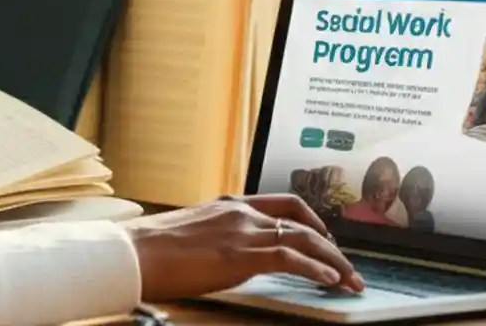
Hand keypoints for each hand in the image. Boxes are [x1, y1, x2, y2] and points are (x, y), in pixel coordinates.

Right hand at [123, 194, 363, 302]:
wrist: (136, 252)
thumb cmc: (152, 249)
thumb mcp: (192, 232)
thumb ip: (215, 236)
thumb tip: (222, 252)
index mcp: (229, 204)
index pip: (283, 204)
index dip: (310, 219)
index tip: (324, 236)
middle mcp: (242, 211)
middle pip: (302, 221)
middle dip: (331, 245)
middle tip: (346, 266)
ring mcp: (243, 231)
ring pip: (305, 239)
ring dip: (334, 262)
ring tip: (350, 280)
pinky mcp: (242, 254)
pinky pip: (292, 258)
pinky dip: (316, 269)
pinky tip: (329, 281)